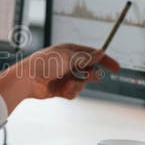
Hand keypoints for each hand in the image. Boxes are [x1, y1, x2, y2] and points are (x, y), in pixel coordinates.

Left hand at [0, 43, 119, 112]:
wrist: (27, 80)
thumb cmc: (44, 64)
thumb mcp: (68, 58)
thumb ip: (86, 57)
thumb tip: (101, 52)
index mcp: (70, 51)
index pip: (93, 54)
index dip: (105, 60)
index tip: (117, 68)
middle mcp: (69, 63)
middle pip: (90, 70)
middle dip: (90, 75)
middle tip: (88, 77)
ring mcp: (65, 76)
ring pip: (82, 84)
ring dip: (77, 85)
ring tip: (67, 84)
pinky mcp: (61, 89)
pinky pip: (74, 93)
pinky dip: (69, 92)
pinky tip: (61, 91)